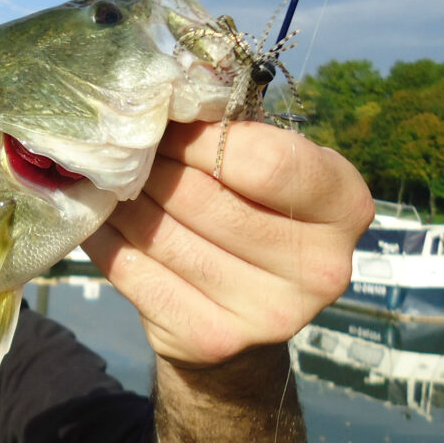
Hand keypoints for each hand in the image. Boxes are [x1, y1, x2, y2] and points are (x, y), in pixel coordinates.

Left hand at [81, 120, 372, 367]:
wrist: (247, 319)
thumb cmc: (257, 218)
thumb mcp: (270, 173)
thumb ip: (236, 139)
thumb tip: (158, 103)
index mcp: (345, 208)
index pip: (269, 161)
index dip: (204, 138)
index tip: (171, 124)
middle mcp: (319, 268)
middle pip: (206, 199)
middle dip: (154, 166)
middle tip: (124, 148)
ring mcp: (267, 313)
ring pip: (163, 234)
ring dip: (122, 199)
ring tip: (106, 178)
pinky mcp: (210, 339)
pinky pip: (136, 274)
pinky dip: (106, 238)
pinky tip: (97, 216)